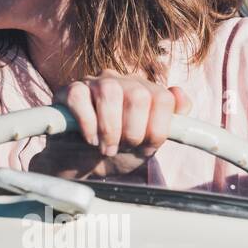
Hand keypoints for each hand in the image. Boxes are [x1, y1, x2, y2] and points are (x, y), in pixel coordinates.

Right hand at [32, 71, 190, 178]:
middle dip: (133, 131)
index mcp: (143, 90)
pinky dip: (87, 123)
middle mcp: (119, 80)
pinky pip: (79, 97)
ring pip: (109, 91)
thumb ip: (173, 121)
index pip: (163, 98)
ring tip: (106, 147)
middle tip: (123, 147)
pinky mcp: (67, 92)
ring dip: (110, 128)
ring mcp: (92, 83)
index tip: (144, 147)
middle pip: (138, 95)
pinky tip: (89, 139)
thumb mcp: (149, 143)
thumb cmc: (116, 152)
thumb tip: (180, 94)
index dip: (157, 128)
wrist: (81, 167)